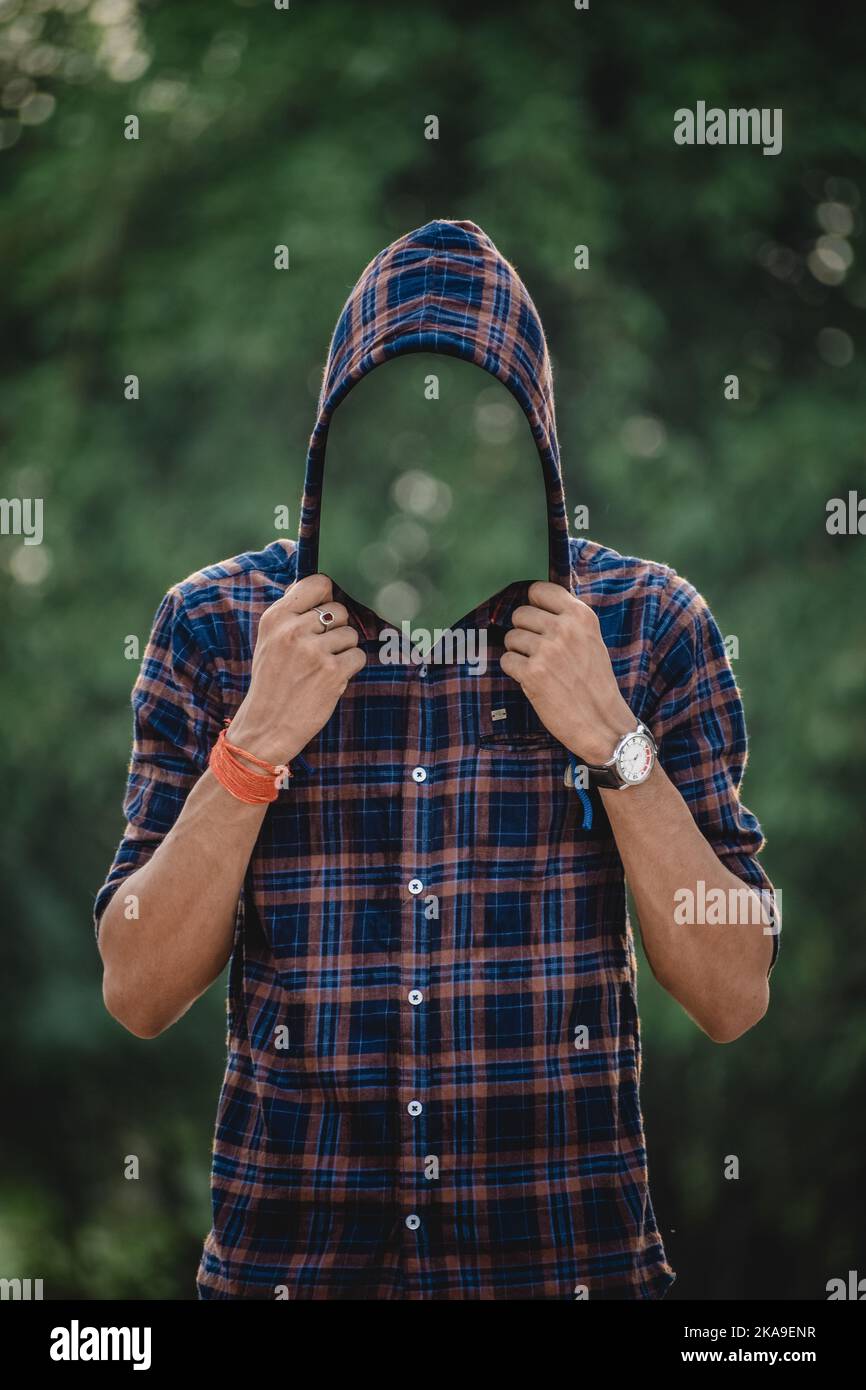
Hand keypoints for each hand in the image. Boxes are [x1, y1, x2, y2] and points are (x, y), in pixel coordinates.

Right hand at [227, 573, 365, 764]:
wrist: (267, 726)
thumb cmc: (271, 683)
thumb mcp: (269, 641)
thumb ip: (292, 615)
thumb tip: (323, 590)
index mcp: (276, 618)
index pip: (317, 584)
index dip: (327, 597)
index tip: (324, 612)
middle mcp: (294, 630)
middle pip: (339, 610)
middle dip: (336, 629)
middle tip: (320, 651)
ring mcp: (314, 651)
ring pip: (351, 634)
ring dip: (343, 651)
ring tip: (322, 668)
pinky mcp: (332, 672)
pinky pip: (358, 656)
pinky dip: (350, 668)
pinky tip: (330, 679)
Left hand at [500, 581, 634, 764]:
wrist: (601, 722)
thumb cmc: (595, 682)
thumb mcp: (591, 640)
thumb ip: (567, 620)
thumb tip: (532, 604)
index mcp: (581, 616)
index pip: (539, 590)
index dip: (534, 605)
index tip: (538, 620)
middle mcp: (563, 629)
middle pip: (520, 613)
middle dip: (524, 631)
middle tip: (539, 651)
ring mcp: (547, 650)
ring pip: (510, 637)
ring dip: (519, 653)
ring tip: (539, 667)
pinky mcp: (532, 673)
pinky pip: (506, 660)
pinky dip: (514, 671)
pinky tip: (533, 680)